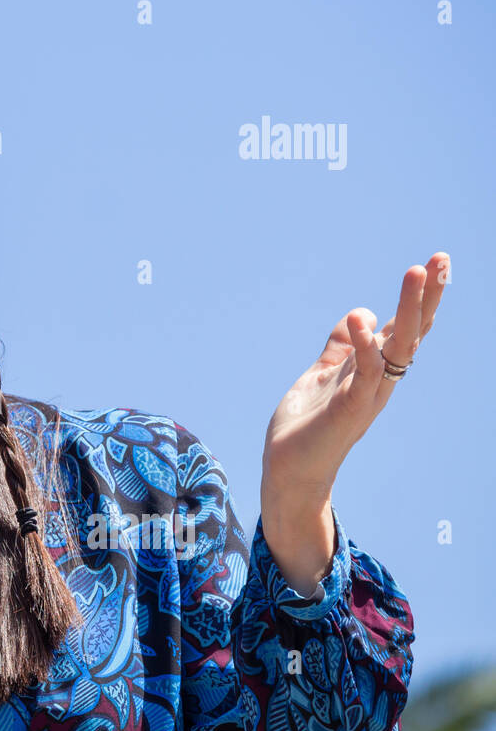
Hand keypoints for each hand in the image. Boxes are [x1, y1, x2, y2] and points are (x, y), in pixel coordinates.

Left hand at [259, 251, 449, 592]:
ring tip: (415, 273)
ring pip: (398, 347)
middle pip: (411, 332)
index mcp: (374, 371)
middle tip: (440, 259)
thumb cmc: (307, 426)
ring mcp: (366, 395)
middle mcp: (379, 381)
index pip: (403, 327)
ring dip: (408, 310)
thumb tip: (359, 314)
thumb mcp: (323, 375)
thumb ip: (340, 347)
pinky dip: (365, 345)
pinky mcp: (347, 409)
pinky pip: (365, 373)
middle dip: (426, 296)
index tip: (433, 263)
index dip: (419, 298)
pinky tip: (363, 318)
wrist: (290, 471)